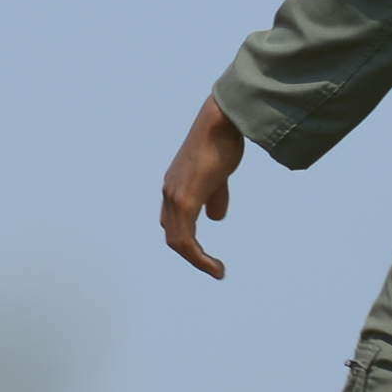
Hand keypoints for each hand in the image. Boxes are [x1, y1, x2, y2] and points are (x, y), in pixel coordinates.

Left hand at [159, 97, 245, 280]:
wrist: (221, 121)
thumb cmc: (223, 140)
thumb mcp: (219, 174)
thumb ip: (215, 196)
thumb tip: (215, 218)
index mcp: (174, 186)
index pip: (173, 223)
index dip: (188, 241)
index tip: (207, 254)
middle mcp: (169, 192)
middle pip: (173, 236)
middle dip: (193, 256)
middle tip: (214, 269)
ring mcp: (174, 196)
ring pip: (178, 241)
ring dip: (197, 261)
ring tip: (217, 271)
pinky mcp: (185, 199)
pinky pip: (185, 238)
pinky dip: (198, 257)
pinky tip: (214, 265)